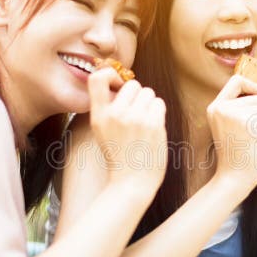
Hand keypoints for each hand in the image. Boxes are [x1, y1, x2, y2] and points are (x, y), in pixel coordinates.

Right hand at [88, 68, 167, 189]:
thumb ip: (108, 107)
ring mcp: (135, 119)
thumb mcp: (102, 131)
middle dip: (137, 95)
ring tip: (143, 122)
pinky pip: (159, 103)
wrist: (131, 182)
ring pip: (148, 92)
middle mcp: (116, 114)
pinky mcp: (154, 124)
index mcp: (98, 116)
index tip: (117, 84)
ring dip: (149, 104)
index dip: (110, 74)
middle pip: (132, 84)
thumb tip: (121, 81)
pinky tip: (152, 127)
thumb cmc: (119, 155)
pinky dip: (158, 112)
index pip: (97, 78)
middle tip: (136, 113)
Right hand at [206, 75, 256, 190]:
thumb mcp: (233, 127)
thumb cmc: (238, 155)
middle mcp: (220, 108)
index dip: (253, 84)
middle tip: (254, 134)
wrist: (234, 177)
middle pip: (256, 98)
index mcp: (214, 107)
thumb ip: (241, 109)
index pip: (235, 81)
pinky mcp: (246, 123)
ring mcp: (232, 115)